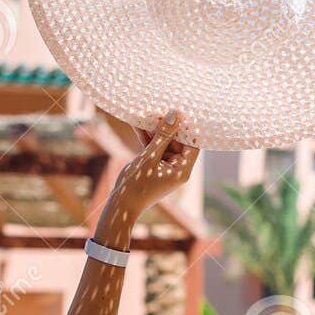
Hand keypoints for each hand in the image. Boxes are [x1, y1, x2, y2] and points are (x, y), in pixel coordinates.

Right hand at [96, 113, 198, 248]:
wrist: (121, 206)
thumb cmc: (137, 184)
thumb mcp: (150, 156)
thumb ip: (163, 135)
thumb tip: (175, 114)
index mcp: (182, 170)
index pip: (192, 144)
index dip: (187, 127)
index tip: (180, 111)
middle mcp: (177, 169)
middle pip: (177, 142)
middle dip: (167, 126)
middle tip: (159, 108)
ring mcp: (165, 167)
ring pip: (163, 143)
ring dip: (154, 130)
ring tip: (147, 112)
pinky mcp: (154, 166)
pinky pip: (153, 148)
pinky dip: (147, 138)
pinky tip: (138, 123)